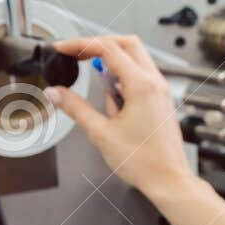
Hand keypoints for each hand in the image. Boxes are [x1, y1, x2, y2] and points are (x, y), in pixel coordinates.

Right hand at [47, 35, 191, 194]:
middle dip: (99, 45)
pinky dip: (123, 81)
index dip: (81, 45)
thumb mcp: (101, 133)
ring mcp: (161, 90)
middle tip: (78, 55)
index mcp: (142, 86)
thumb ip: (76, 108)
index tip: (64, 48)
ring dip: (113, 67)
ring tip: (106, 103)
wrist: (169, 180)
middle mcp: (156, 83)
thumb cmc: (144, 162)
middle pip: (126, 43)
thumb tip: (56, 93)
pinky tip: (116, 107)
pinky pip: (141, 77)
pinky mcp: (161, 99)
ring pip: (136, 59)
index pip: (108, 48)